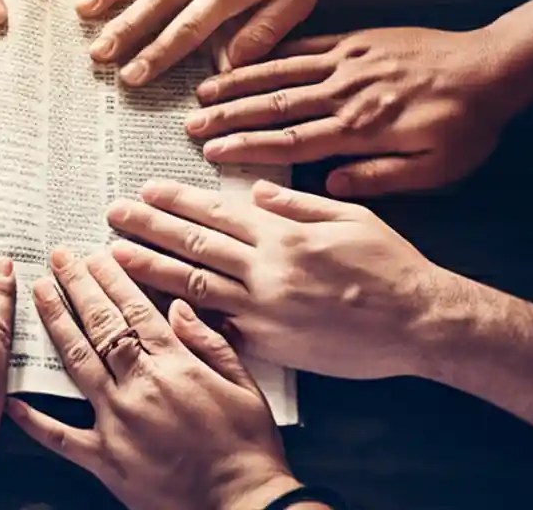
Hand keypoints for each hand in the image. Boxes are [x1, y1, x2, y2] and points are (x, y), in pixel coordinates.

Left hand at [7, 250, 297, 509]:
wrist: (242, 504)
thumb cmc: (247, 446)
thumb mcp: (244, 385)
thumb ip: (210, 342)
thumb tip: (178, 306)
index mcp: (174, 365)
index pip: (134, 309)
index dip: (111, 278)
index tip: (94, 254)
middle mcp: (139, 386)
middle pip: (100, 325)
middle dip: (77, 286)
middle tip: (58, 258)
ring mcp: (116, 422)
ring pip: (77, 362)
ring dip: (55, 323)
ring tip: (39, 292)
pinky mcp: (104, 459)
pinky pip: (60, 436)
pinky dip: (33, 418)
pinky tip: (12, 399)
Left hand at [108, 179, 457, 379]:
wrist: (420, 323)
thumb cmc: (391, 266)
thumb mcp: (350, 218)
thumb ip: (298, 205)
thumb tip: (255, 193)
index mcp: (284, 233)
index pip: (216, 212)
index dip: (176, 200)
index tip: (146, 189)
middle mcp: (266, 268)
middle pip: (193, 244)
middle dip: (148, 227)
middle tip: (112, 214)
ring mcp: (264, 308)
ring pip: (193, 284)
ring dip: (149, 268)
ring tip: (115, 257)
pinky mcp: (269, 343)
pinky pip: (217, 327)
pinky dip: (182, 316)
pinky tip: (152, 310)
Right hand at [187, 27, 510, 196]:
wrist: (494, 67)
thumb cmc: (467, 125)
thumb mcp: (436, 168)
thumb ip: (379, 177)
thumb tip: (327, 184)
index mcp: (360, 129)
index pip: (291, 141)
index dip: (247, 147)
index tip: (212, 152)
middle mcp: (345, 94)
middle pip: (273, 107)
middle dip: (228, 117)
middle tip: (190, 126)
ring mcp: (347, 64)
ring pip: (281, 75)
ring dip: (238, 84)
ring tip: (202, 94)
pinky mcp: (355, 41)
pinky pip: (304, 47)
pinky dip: (271, 54)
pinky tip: (244, 58)